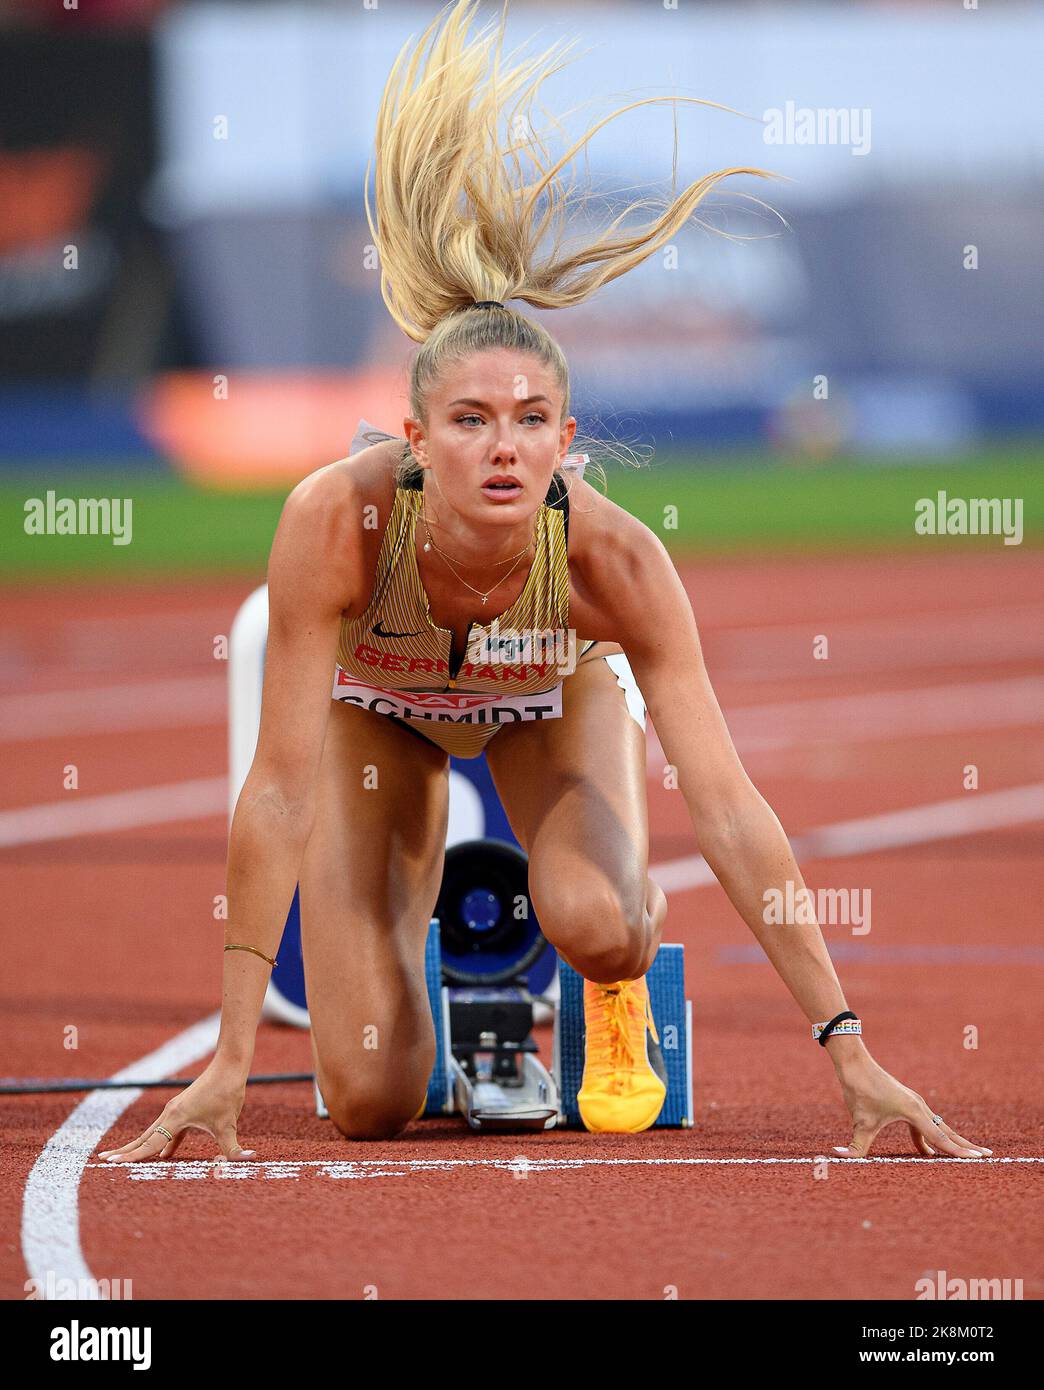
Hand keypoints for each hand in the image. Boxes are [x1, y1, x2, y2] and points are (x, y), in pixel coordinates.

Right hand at [97, 1060, 252, 1163]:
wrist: (229, 1066)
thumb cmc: (227, 1093)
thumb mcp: (229, 1124)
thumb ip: (233, 1148)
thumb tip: (247, 1160)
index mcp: (175, 1118)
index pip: (150, 1144)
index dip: (132, 1156)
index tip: (112, 1162)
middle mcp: (170, 1114)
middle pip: (144, 1137)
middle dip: (125, 1150)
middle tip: (104, 1160)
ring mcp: (176, 1110)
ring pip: (154, 1133)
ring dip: (140, 1146)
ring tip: (124, 1157)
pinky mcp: (184, 1109)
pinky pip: (170, 1130)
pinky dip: (163, 1142)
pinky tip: (165, 1155)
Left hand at [832, 1057, 990, 1158]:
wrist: (855, 1064)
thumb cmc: (859, 1091)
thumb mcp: (859, 1122)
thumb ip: (855, 1147)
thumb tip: (842, 1159)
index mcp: (914, 1111)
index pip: (940, 1137)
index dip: (958, 1151)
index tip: (977, 1159)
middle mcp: (919, 1106)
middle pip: (947, 1131)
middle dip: (965, 1145)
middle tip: (988, 1156)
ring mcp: (914, 1104)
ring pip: (937, 1127)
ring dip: (949, 1142)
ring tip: (966, 1156)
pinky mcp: (906, 1103)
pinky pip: (923, 1124)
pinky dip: (927, 1138)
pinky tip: (927, 1151)